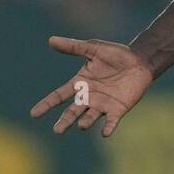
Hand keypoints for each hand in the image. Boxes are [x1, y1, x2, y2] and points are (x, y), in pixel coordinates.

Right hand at [29, 36, 152, 137]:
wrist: (140, 61)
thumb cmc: (116, 55)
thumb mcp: (94, 49)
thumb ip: (74, 47)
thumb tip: (51, 40)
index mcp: (80, 83)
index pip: (59, 95)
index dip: (47, 104)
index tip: (34, 113)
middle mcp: (89, 97)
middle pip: (73, 111)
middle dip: (65, 121)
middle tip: (57, 130)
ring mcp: (103, 105)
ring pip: (90, 117)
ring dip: (85, 122)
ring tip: (81, 126)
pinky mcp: (118, 110)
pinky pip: (111, 121)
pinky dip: (108, 127)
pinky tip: (105, 133)